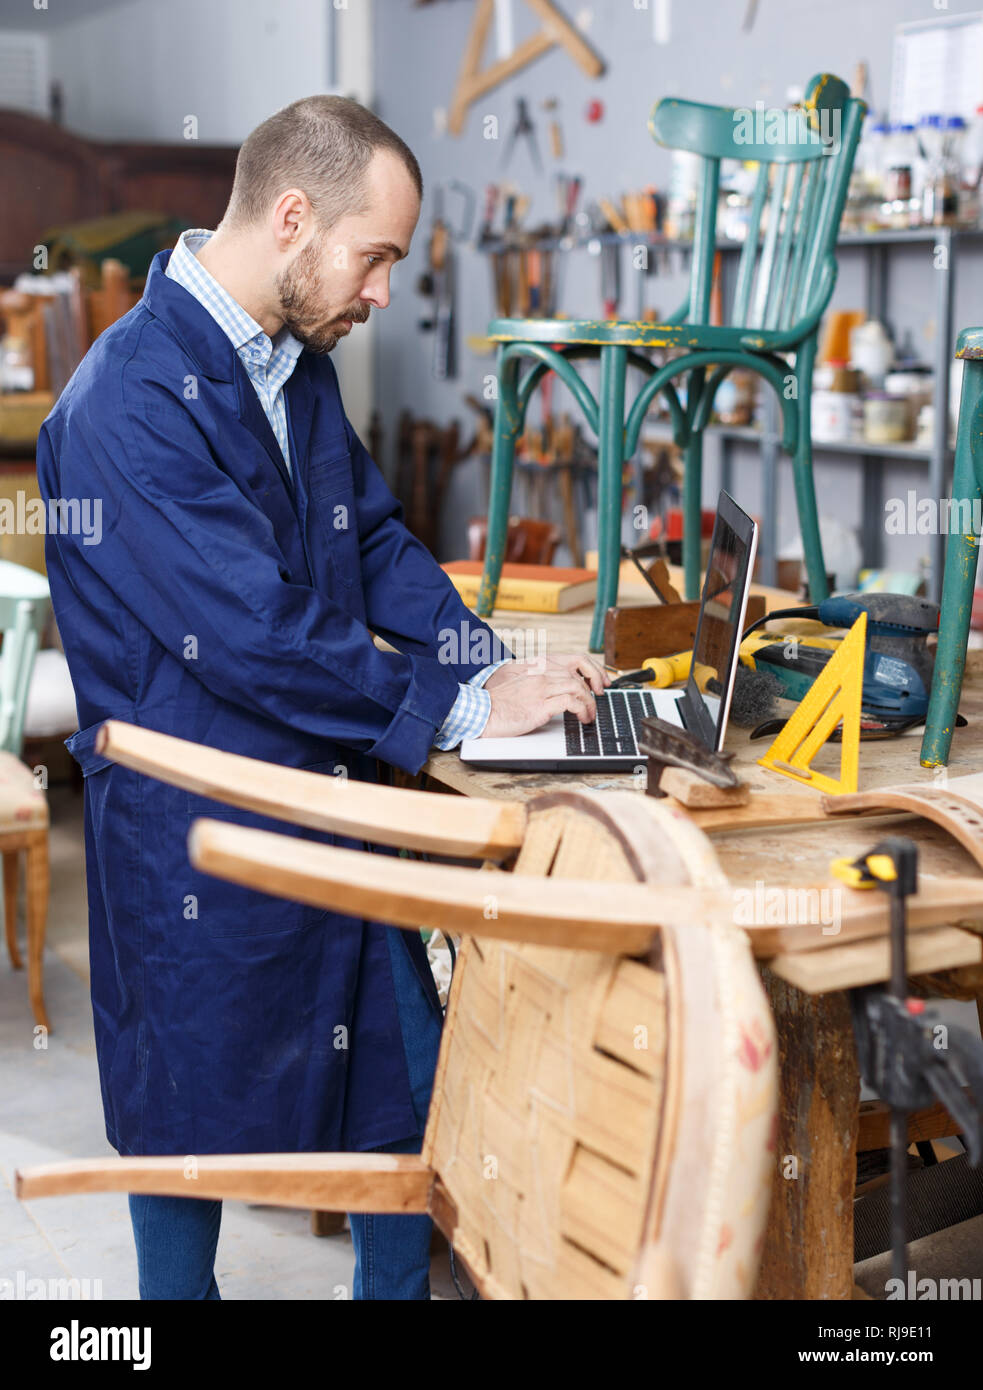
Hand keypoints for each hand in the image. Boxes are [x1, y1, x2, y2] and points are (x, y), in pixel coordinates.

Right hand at [480, 653, 610, 738]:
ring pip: (578, 687)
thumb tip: (559, 694)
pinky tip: (582, 718)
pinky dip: (582, 710)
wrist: (483, 713)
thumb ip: (540, 685)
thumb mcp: (523, 688)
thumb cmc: (500, 705)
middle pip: (578, 676)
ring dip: (589, 702)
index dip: (591, 672)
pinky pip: (571, 702)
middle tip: (596, 704)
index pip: (573, 663)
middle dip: (592, 691)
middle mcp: (541, 675)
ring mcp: (541, 689)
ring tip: (590, 715)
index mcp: (537, 669)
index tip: (599, 685)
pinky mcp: (540, 705)